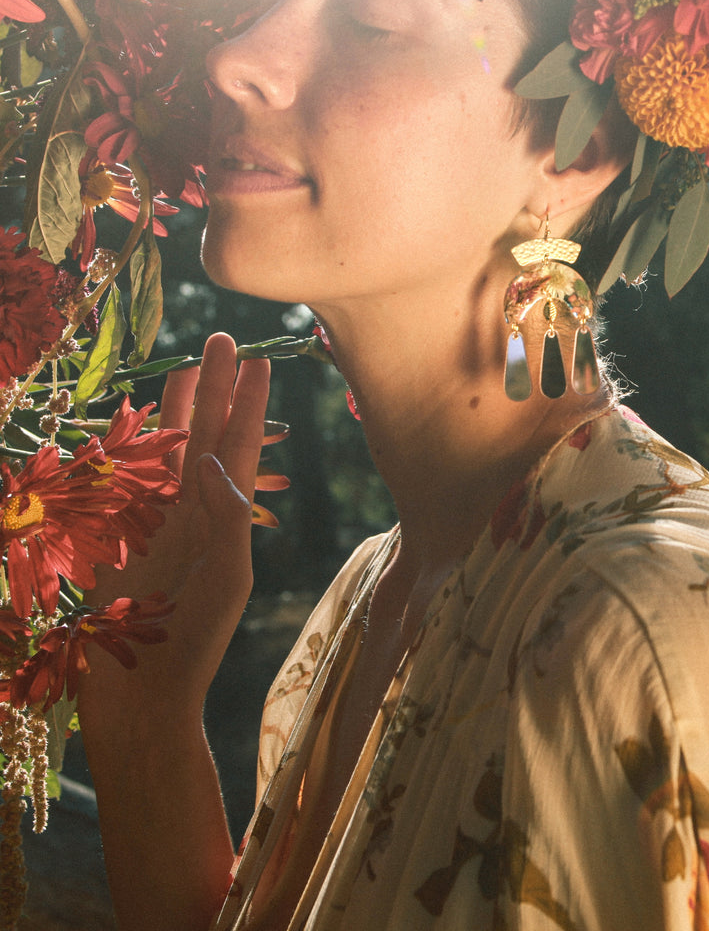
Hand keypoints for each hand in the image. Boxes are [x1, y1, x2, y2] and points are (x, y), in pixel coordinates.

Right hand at [81, 332, 270, 714]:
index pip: (241, 447)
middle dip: (215, 389)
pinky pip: (123, 481)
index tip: (262, 360)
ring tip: (188, 366)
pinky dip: (130, 448)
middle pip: (205, 435)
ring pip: (167, 450)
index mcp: (225, 519)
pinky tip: (136, 418)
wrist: (140, 700)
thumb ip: (227, 519)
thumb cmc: (193, 646)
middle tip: (224, 339)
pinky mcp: (114, 538)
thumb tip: (215, 458)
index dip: (250, 403)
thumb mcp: (227, 580)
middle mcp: (191, 512)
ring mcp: (152, 522)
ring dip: (178, 409)